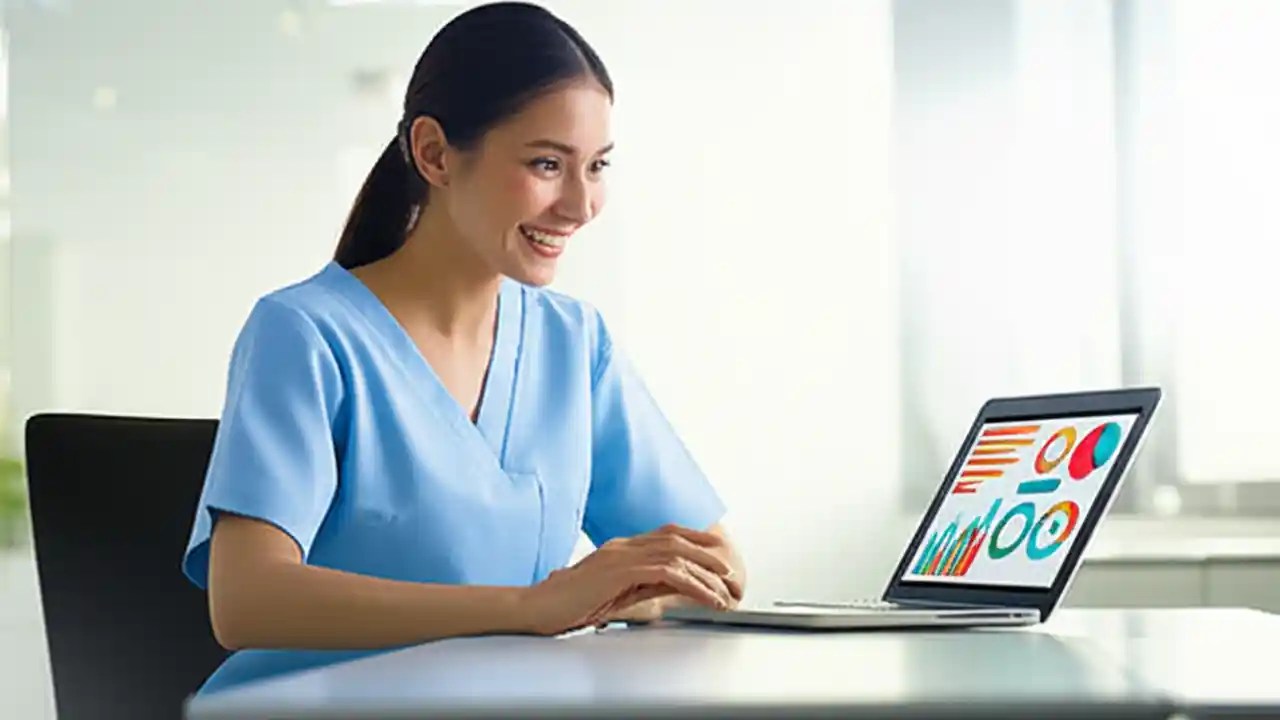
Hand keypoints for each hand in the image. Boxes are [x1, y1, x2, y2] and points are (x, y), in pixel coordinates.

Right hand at [519, 524, 742, 635]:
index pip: (666, 535)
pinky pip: (667, 573)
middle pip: (677, 539)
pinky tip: (705, 598)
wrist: (535, 608)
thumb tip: (662, 595)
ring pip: (677, 555)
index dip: (696, 542)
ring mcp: (621, 555)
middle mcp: (623, 545)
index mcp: (620, 547)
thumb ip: (636, 589)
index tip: (716, 556)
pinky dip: (692, 585)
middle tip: (731, 574)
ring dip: (706, 574)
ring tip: (724, 591)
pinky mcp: (619, 571)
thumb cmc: (565, 605)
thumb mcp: (610, 595)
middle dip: (709, 555)